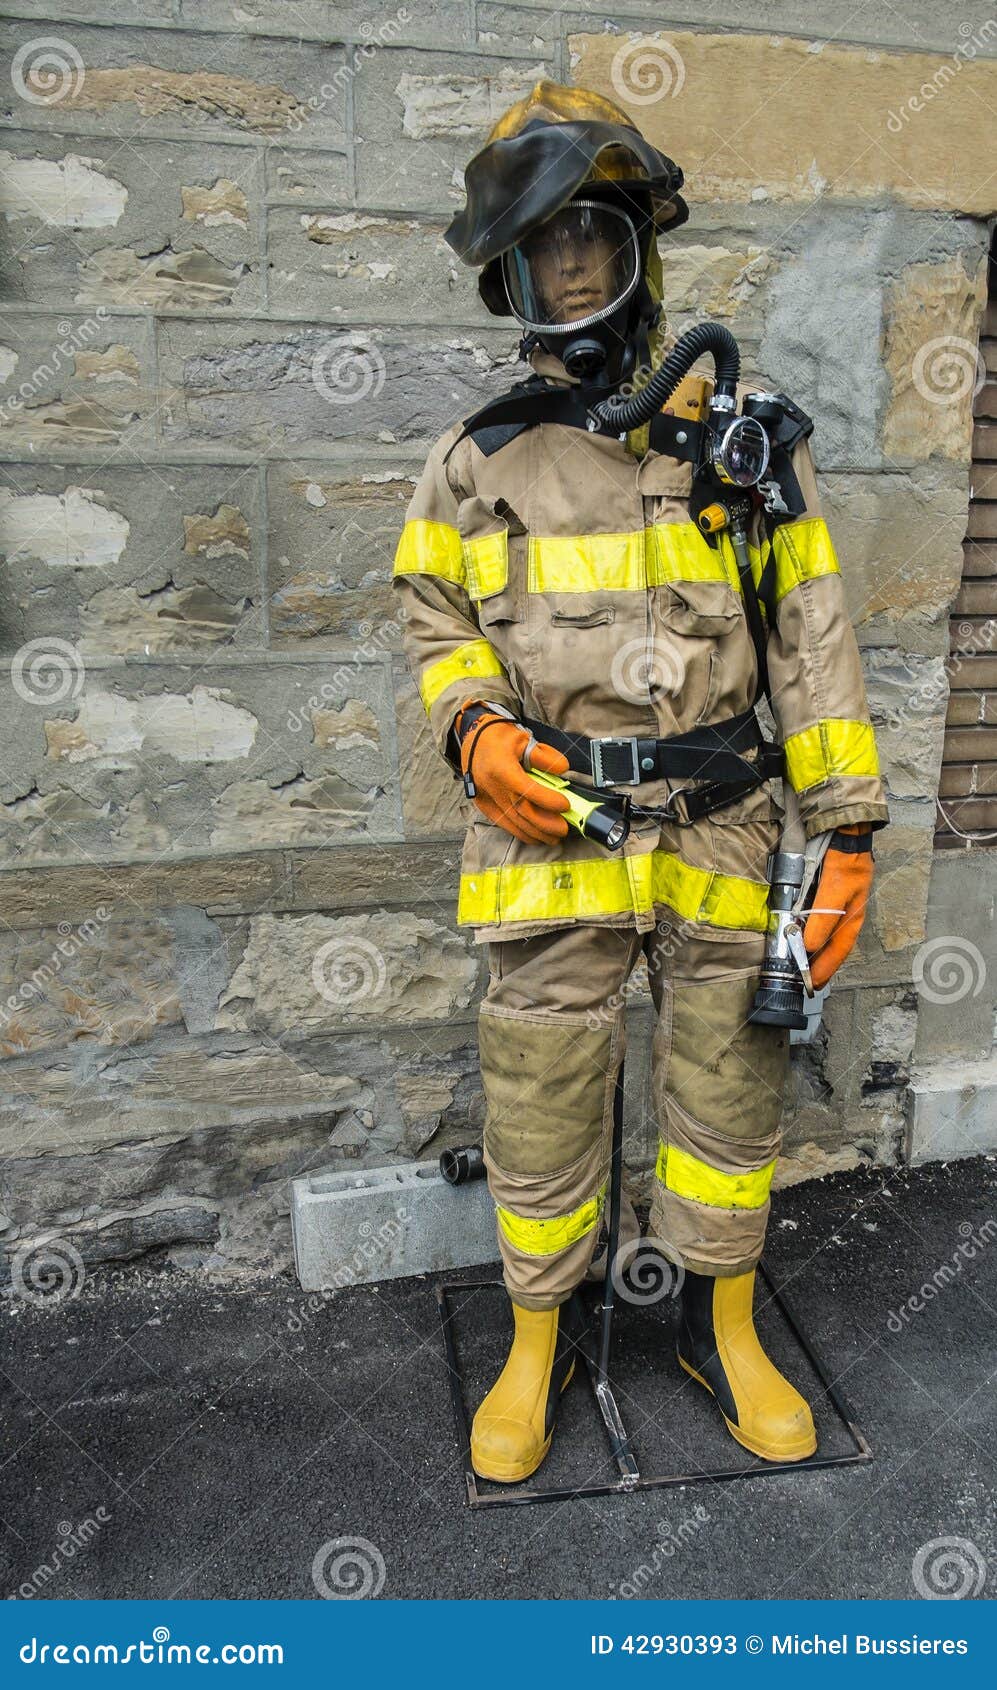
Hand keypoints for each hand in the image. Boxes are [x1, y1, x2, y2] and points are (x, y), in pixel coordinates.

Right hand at [455, 702, 570, 844]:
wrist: (471, 737)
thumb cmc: (498, 736)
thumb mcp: (524, 739)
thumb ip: (544, 756)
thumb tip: (563, 770)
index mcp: (500, 768)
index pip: (526, 790)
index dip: (547, 800)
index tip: (565, 805)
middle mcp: (491, 786)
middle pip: (520, 812)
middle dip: (545, 824)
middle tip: (564, 829)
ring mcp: (485, 798)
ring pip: (512, 822)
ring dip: (535, 833)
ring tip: (554, 837)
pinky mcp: (483, 805)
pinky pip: (503, 823)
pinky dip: (521, 832)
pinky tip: (535, 836)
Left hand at [803, 826, 874, 988]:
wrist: (848, 836)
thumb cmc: (845, 862)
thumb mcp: (834, 891)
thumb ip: (822, 918)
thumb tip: (809, 944)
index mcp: (852, 919)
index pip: (836, 951)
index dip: (823, 968)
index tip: (810, 982)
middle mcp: (849, 918)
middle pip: (835, 950)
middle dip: (823, 968)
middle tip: (810, 984)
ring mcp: (843, 910)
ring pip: (832, 941)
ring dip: (822, 957)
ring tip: (811, 971)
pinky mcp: (835, 901)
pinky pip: (828, 928)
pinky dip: (820, 940)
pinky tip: (810, 944)